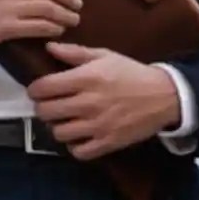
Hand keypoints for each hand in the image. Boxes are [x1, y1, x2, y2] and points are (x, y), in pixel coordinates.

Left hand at [27, 42, 181, 160]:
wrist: (164, 95)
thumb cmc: (131, 73)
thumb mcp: (105, 56)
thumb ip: (75, 53)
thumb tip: (49, 47)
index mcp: (87, 78)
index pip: (44, 88)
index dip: (35, 89)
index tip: (38, 89)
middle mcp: (89, 103)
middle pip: (46, 112)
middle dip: (43, 107)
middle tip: (50, 104)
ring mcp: (98, 125)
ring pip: (58, 133)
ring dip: (58, 126)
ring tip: (65, 120)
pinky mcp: (108, 143)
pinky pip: (78, 151)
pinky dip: (74, 145)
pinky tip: (79, 135)